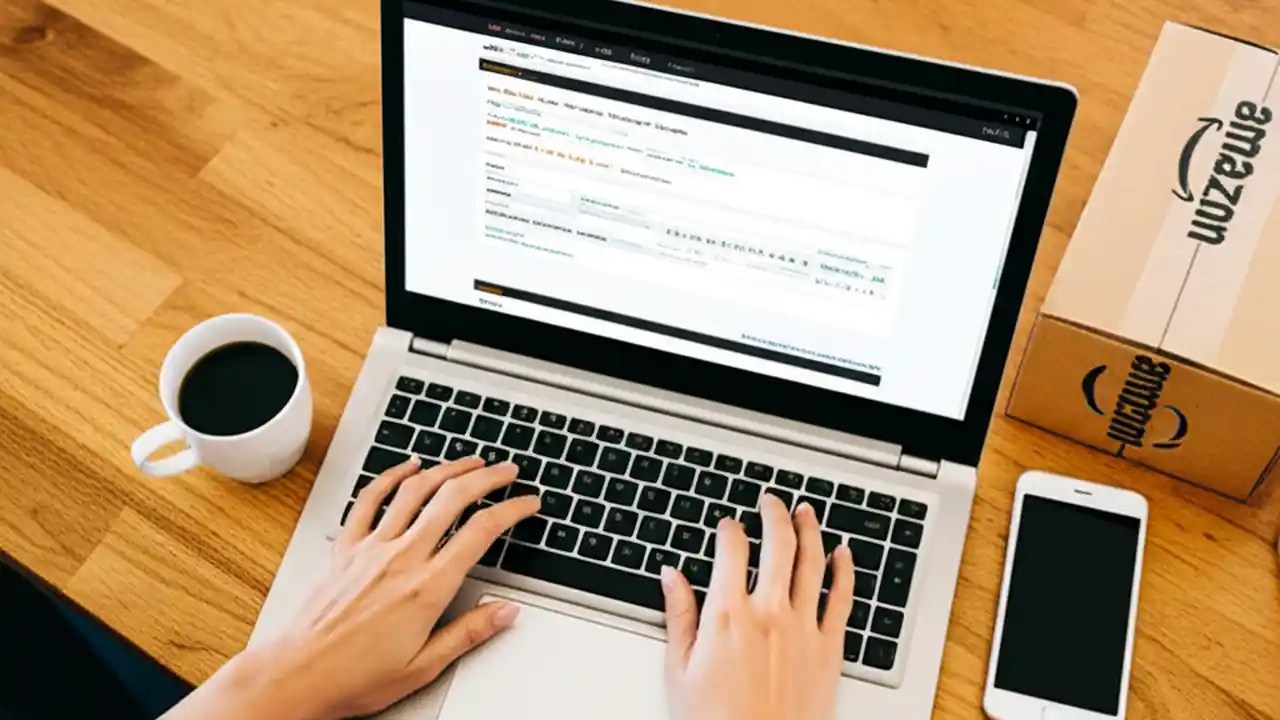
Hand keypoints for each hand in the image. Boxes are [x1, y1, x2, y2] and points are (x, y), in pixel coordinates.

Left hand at [164, 456, 538, 719]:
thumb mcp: (423, 666)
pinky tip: (408, 467)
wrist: (296, 676)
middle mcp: (400, 559)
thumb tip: (507, 612)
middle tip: (507, 470)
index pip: (480, 533)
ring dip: (448, 469)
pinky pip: (369, 500)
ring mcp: (370, 548)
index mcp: (426, 589)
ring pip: (415, 490)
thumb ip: (469, 634)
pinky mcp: (345, 548)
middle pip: (452, 498)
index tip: (527, 503)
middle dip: (487, 477)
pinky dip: (392, 476)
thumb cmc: (354, 678)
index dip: (511, 510)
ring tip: (470, 462)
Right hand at [661, 495, 854, 719]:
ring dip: (809, 529)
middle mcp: (769, 613)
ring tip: (805, 512)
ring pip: (812, 561)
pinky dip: (844, 569)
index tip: (727, 526)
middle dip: (773, 513)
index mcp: (728, 615)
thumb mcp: (680, 671)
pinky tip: (842, 553)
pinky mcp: (829, 648)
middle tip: (770, 501)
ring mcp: (803, 628)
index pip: (731, 549)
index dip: (729, 529)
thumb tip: (671, 577)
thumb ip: (678, 616)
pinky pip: (842, 598)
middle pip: (778, 543)